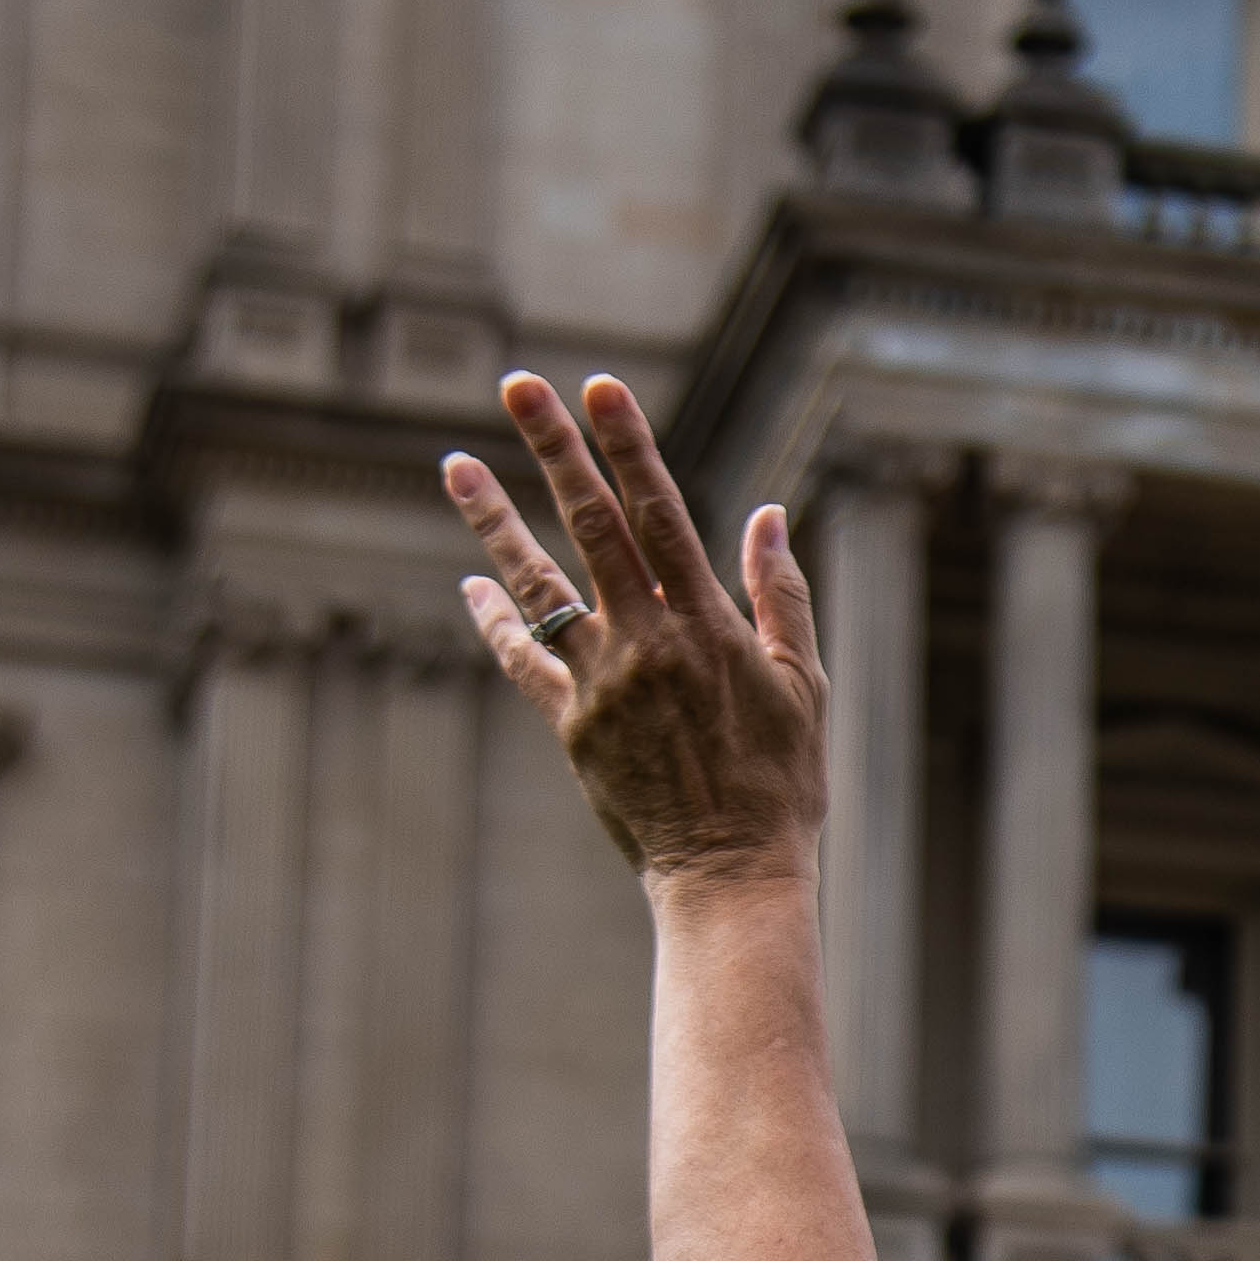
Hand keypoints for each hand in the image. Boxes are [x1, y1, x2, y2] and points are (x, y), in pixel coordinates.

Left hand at [443, 373, 826, 895]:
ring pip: (537, 584)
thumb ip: (780, 597)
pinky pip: (523, 658)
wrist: (729, 874)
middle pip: (591, 526)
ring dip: (493, 520)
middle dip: (555, 450)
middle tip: (519, 385)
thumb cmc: (782, 783)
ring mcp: (601, 682)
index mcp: (709, 627)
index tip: (599, 387)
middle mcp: (647, 643)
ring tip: (455, 463)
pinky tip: (473, 583)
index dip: (628, 446)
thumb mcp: (804, 687)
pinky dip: (496, 618)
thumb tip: (768, 515)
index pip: (661, 513)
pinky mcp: (570, 724)